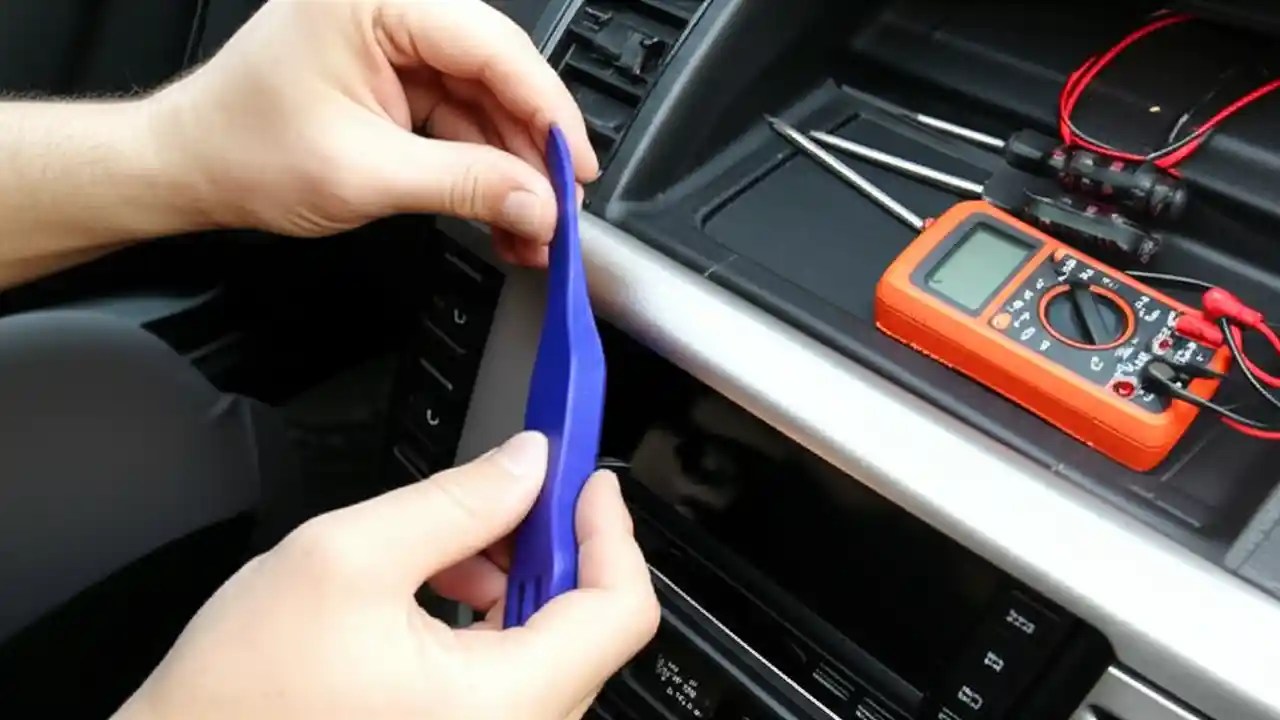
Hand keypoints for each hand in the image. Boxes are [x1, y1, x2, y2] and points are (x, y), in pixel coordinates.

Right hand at [114, 432, 659, 719]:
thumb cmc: (239, 696)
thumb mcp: (345, 557)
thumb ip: (454, 502)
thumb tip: (525, 462)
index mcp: (500, 705)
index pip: (619, 611)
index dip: (610, 529)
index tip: (588, 479)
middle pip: (588, 626)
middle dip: (553, 545)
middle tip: (514, 492)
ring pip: (551, 647)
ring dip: (518, 580)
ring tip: (451, 549)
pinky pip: (515, 676)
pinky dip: (494, 620)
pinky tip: (441, 590)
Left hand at [156, 0, 597, 265]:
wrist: (189, 168)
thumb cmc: (240, 150)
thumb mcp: (365, 174)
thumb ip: (463, 184)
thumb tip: (536, 201)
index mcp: (370, 0)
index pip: (490, 45)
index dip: (545, 109)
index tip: (575, 164)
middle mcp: (385, 8)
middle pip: (494, 72)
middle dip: (531, 146)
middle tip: (561, 205)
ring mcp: (390, 42)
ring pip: (483, 100)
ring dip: (511, 166)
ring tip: (534, 224)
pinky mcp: (393, 77)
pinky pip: (458, 117)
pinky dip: (482, 166)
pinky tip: (502, 209)